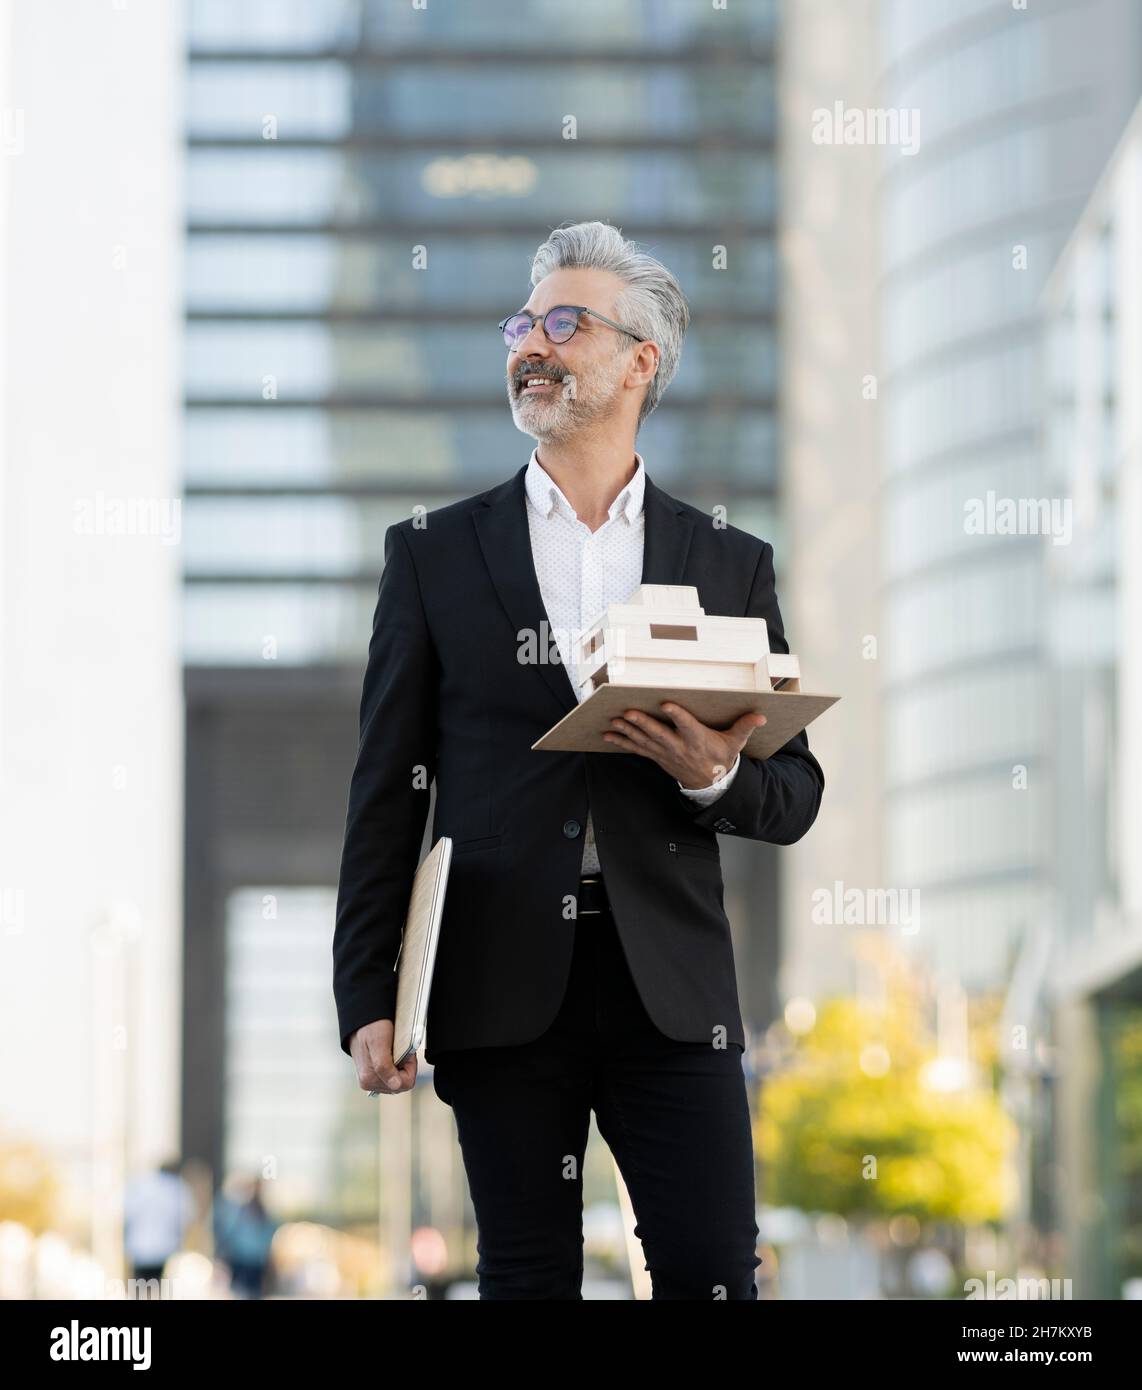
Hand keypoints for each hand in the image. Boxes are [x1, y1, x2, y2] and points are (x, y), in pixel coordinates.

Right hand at [350, 1018, 417, 1094]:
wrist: (361, 1022)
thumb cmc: (370, 1028)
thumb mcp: (379, 1043)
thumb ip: (385, 1066)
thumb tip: (395, 1085)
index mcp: (370, 1079)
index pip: (404, 1084)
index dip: (410, 1066)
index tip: (405, 1053)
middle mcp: (369, 1083)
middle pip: (401, 1083)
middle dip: (405, 1067)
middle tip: (399, 1050)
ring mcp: (370, 1080)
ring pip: (397, 1080)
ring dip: (400, 1065)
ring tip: (393, 1051)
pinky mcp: (372, 1075)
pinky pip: (392, 1075)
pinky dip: (395, 1064)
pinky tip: (390, 1054)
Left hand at [602, 702, 766, 789]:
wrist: (710, 784)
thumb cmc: (721, 758)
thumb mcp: (735, 744)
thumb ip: (744, 727)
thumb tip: (760, 716)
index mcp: (697, 740)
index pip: (687, 726)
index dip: (677, 716)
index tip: (666, 705)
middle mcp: (678, 747)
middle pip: (659, 734)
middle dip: (643, 724)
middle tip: (628, 713)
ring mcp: (665, 753)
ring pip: (644, 741)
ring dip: (627, 731)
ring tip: (613, 721)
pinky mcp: (656, 757)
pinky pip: (636, 749)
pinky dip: (621, 742)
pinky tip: (607, 735)